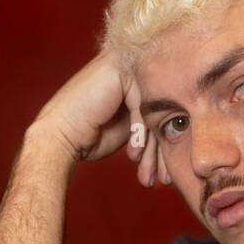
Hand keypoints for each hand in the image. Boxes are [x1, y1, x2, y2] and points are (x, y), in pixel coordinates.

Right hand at [25, 48, 170, 187]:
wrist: (61, 138)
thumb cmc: (90, 136)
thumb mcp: (130, 128)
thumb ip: (151, 120)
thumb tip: (182, 129)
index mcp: (134, 80)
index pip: (161, 111)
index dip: (163, 145)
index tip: (164, 175)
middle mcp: (131, 68)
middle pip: (160, 110)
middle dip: (162, 151)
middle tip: (163, 179)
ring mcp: (124, 65)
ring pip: (154, 110)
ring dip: (154, 149)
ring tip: (152, 176)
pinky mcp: (118, 69)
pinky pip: (142, 104)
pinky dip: (140, 132)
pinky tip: (133, 154)